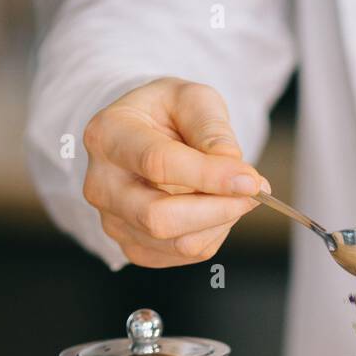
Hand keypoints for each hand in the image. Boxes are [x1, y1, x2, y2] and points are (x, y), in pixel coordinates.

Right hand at [82, 78, 267, 266]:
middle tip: (254, 192)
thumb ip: (214, 131)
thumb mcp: (193, 100)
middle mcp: (101, 184)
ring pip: (179, 242)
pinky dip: (213, 234)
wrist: (144, 136)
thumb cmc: (168, 115)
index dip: (210, 176)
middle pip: (159, 217)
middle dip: (218, 210)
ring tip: (234, 194)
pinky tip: (215, 209)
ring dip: (221, 221)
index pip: (158, 163)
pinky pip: (185, 254)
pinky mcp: (133, 248)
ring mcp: (113, 221)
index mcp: (108, 135)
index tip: (252, 180)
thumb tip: (238, 175)